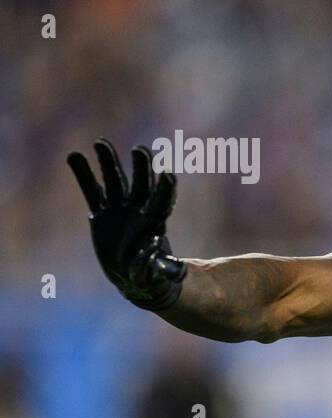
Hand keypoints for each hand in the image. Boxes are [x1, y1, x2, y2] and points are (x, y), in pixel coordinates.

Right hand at [67, 138, 186, 309]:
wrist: (133, 276)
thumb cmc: (151, 274)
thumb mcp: (160, 275)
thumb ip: (165, 269)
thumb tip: (171, 269)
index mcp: (156, 222)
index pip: (162, 201)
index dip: (165, 189)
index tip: (167, 173)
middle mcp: (139, 210)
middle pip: (142, 185)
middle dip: (141, 168)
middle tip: (139, 150)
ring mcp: (120, 208)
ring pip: (114, 182)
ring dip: (108, 163)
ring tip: (100, 142)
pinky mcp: (102, 213)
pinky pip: (92, 191)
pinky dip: (84, 175)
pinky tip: (74, 156)